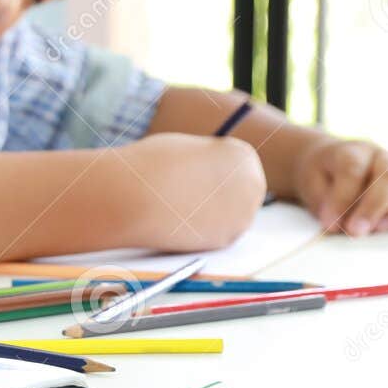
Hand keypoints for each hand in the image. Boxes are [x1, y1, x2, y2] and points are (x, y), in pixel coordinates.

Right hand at [117, 134, 266, 250]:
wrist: (134, 197)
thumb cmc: (153, 165)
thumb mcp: (187, 148)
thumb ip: (208, 160)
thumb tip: (210, 174)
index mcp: (243, 156)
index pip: (236, 163)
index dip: (212, 167)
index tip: (193, 172)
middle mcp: (252, 185)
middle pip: (240, 190)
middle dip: (218, 192)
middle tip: (188, 193)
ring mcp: (243, 215)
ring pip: (229, 215)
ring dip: (209, 213)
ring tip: (178, 205)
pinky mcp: (226, 240)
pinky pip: (215, 234)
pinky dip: (200, 230)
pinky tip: (179, 221)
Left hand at [293, 138, 387, 235]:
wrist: (334, 165)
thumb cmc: (325, 178)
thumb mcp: (314, 186)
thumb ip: (325, 203)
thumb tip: (338, 226)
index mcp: (354, 152)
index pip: (353, 168)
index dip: (342, 198)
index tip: (330, 223)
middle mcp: (384, 158)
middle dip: (373, 208)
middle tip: (356, 231)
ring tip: (382, 230)